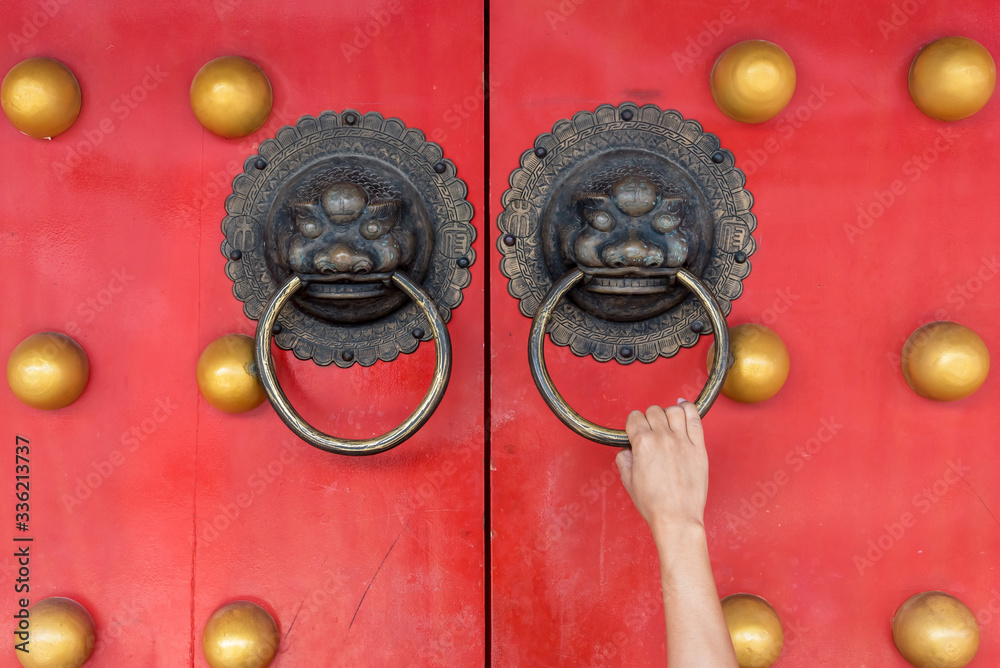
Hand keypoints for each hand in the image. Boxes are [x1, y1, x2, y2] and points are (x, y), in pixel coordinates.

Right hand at [616, 401, 708, 539]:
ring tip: (667, 424)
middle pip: (653, 411)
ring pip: (674, 410)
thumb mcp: (628, 481)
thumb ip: (624, 459)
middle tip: (651, 432)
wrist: (677, 517)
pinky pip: (695, 418)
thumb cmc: (654, 504)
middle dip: (649, 419)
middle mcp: (663, 438)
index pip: (634, 417)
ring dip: (667, 414)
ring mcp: (683, 441)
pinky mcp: (699, 447)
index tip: (635, 431)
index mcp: (643, 444)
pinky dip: (688, 409)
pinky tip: (683, 408)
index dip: (633, 424)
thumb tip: (627, 450)